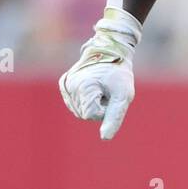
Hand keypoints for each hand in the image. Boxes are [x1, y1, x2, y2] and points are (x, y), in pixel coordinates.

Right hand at [58, 7, 141, 139]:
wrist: (111, 50)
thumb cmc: (119, 73)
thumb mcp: (123, 95)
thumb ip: (115, 117)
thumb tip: (105, 138)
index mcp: (82, 87)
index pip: (92, 115)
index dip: (106, 107)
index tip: (111, 91)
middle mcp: (69, 86)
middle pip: (85, 114)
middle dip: (99, 106)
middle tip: (107, 88)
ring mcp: (64, 85)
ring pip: (80, 111)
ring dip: (93, 103)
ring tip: (100, 86)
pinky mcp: (64, 85)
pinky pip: (76, 104)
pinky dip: (86, 99)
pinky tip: (92, 87)